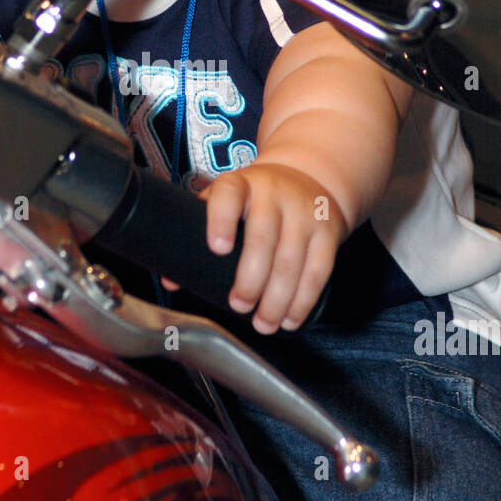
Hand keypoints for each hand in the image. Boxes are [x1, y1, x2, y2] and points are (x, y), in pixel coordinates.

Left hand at [197, 163, 345, 334]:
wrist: (310, 177)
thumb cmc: (257, 198)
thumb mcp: (228, 201)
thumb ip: (199, 233)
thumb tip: (172, 280)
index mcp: (241, 185)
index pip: (229, 195)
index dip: (221, 221)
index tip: (217, 248)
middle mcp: (274, 194)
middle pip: (263, 237)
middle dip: (251, 278)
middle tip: (239, 305)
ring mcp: (304, 212)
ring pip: (292, 260)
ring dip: (277, 298)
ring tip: (263, 323)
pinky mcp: (327, 231)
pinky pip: (318, 270)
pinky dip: (303, 300)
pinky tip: (289, 319)